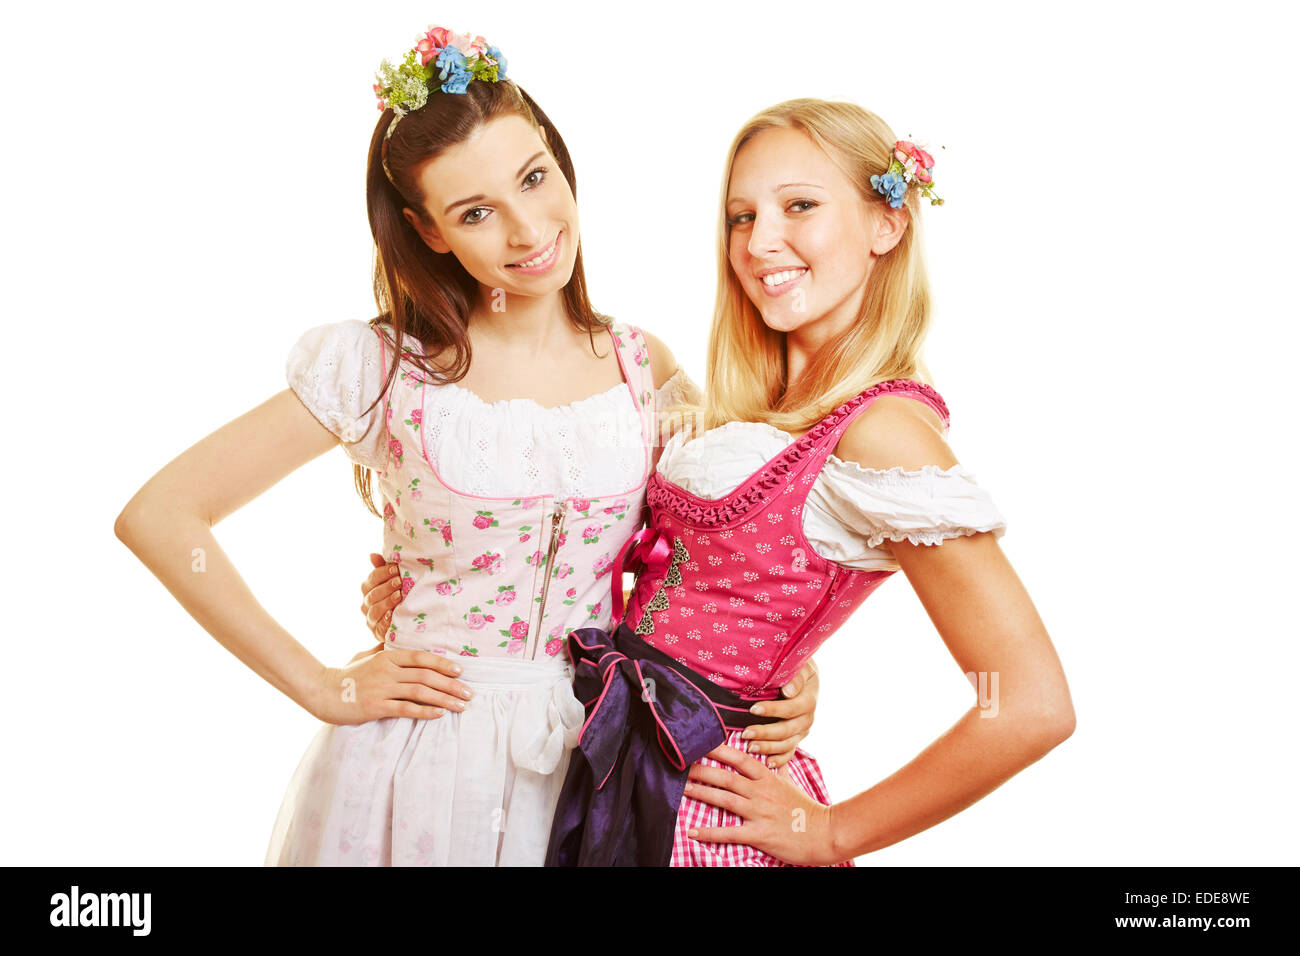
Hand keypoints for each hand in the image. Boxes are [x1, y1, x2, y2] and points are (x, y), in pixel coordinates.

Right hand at [311, 644, 474, 725]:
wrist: (322, 691)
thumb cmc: (345, 674)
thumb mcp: (365, 655)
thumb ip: (383, 649)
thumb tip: (395, 639)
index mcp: (387, 656)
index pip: (421, 657)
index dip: (443, 663)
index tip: (460, 671)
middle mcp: (387, 670)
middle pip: (426, 675)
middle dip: (451, 685)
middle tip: (469, 693)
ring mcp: (382, 688)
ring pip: (420, 691)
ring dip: (444, 699)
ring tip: (461, 706)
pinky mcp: (376, 706)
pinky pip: (406, 708)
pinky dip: (425, 711)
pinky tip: (439, 714)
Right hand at [359, 553, 402, 642]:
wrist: (411, 619)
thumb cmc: (401, 593)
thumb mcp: (395, 579)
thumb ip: (384, 568)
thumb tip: (372, 555)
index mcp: (368, 589)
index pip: (371, 579)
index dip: (382, 573)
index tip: (396, 568)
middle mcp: (367, 604)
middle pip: (372, 595)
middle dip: (386, 587)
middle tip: (400, 581)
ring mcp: (371, 619)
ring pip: (374, 611)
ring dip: (387, 602)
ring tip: (399, 596)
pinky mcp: (378, 633)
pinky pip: (379, 627)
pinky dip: (385, 621)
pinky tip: (393, 615)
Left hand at [683, 743, 840, 865]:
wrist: (824, 833)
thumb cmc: (805, 808)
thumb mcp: (790, 782)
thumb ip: (778, 766)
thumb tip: (773, 751)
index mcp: (768, 777)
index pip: (740, 758)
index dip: (719, 750)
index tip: (701, 742)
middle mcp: (761, 792)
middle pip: (726, 777)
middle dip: (702, 770)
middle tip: (681, 765)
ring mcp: (759, 812)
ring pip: (724, 800)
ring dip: (701, 794)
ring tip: (682, 789)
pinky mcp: (758, 834)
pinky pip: (729, 832)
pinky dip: (709, 832)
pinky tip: (692, 831)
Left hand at [742, 659, 819, 767]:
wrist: (803, 676)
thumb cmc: (796, 668)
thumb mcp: (800, 666)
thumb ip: (795, 677)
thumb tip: (789, 691)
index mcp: (809, 699)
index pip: (791, 708)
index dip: (773, 710)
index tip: (753, 709)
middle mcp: (808, 718)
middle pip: (787, 730)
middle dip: (765, 733)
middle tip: (745, 734)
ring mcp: (802, 731)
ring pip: (787, 744)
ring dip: (769, 748)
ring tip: (750, 747)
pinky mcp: (796, 738)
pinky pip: (789, 753)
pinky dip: (779, 760)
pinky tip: (767, 762)